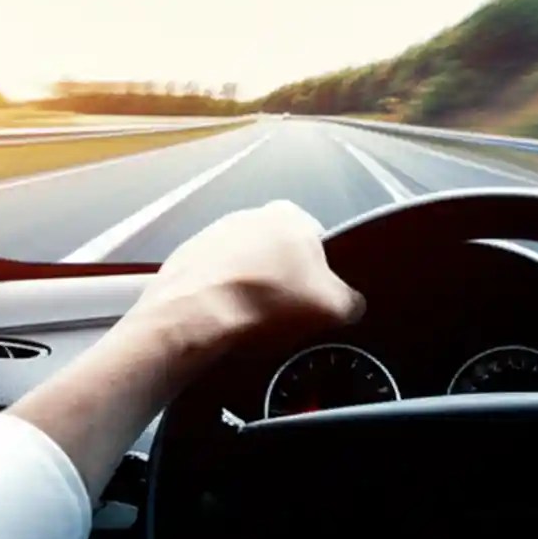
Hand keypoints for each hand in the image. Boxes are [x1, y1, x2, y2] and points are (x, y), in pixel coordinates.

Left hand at [127, 201, 364, 366]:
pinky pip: (214, 281)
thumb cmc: (267, 303)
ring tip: (252, 324)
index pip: (320, 245)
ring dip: (251, 290)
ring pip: (245, 267)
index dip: (323, 279)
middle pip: (281, 254)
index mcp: (291, 214)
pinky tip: (225, 322)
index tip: (317, 304)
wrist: (195, 317)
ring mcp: (212, 233)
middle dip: (284, 283)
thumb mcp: (335, 308)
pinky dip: (221, 298)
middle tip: (286, 317)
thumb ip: (353, 301)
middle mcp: (250, 214)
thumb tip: (351, 306)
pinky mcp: (184, 257)